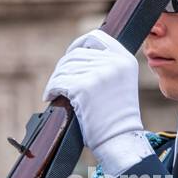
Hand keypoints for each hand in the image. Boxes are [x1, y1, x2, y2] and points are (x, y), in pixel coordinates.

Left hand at [43, 28, 145, 157]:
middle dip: (63, 68)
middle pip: (76, 54)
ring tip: (54, 91)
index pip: (96, 37)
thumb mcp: (121, 83)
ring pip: (65, 68)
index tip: (70, 54)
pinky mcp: (84, 87)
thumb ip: (107, 65)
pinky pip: (59, 82)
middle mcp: (114, 63)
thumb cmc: (117, 117)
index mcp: (125, 59)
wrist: (120, 140)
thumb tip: (77, 54)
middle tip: (58, 82)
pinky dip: (52, 89)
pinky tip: (51, 97)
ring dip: (56, 80)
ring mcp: (99, 74)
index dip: (79, 44)